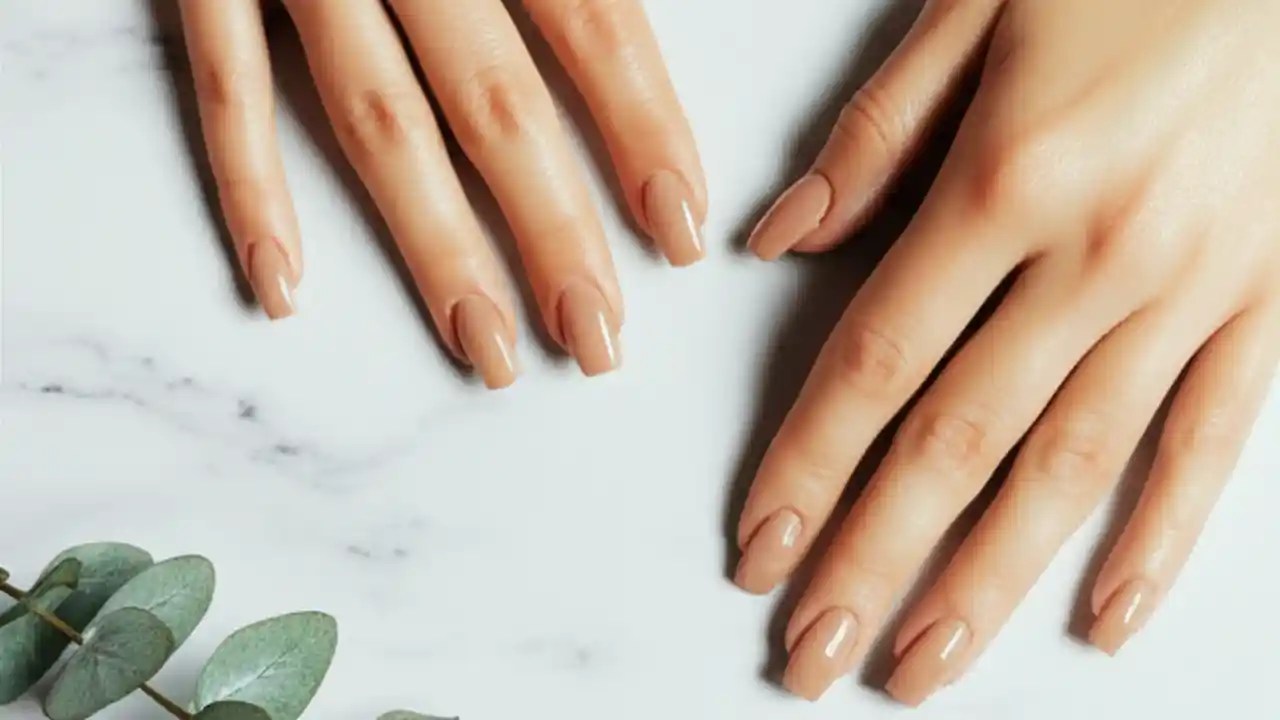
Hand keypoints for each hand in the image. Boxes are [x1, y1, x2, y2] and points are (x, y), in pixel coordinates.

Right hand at [178, 0, 705, 386]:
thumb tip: (642, 12)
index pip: (596, 25)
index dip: (645, 132)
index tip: (682, 233)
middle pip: (495, 101)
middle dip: (555, 230)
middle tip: (598, 341)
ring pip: (376, 117)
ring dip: (434, 245)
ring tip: (485, 350)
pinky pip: (224, 83)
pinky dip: (248, 183)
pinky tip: (281, 283)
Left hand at [736, 0, 1279, 704]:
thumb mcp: (982, 6)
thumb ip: (875, 136)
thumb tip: (780, 241)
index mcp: (1006, 180)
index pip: (876, 363)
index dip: (807, 468)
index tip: (758, 550)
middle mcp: (1096, 256)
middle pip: (955, 442)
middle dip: (872, 561)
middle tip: (809, 655)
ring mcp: (1194, 291)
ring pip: (1069, 468)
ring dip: (986, 582)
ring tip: (920, 668)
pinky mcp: (1273, 302)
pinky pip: (1212, 443)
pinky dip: (1158, 538)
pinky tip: (1101, 618)